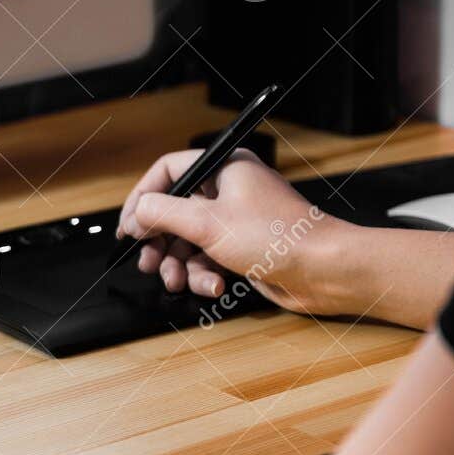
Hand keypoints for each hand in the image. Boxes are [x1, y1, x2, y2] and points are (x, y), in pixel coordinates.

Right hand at [116, 149, 348, 315]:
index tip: (129, 227)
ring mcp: (235, 220)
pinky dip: (203, 276)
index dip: (143, 199)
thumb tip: (136, 212)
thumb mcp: (207, 224)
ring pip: (187, 241)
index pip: (168, 171)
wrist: (324, 271)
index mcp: (224, 167)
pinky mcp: (241, 248)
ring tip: (178, 281)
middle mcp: (229, 189)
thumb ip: (162, 214)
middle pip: (173, 212)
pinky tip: (214, 286)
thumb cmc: (277, 239)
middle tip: (148, 262)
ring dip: (178, 265)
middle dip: (159, 242)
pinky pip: (206, 259)